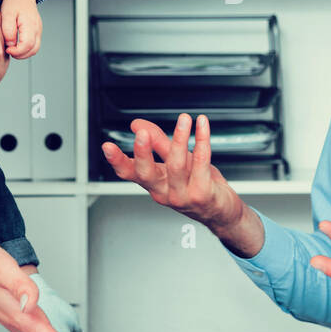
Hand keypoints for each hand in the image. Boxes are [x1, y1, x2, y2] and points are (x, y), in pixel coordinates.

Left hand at [0, 0, 41, 58]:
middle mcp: (37, 29)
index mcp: (30, 24)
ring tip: (12, 49)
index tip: (7, 49)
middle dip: (21, 55)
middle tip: (9, 51)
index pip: (28, 45)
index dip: (17, 51)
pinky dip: (26, 49)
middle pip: (34, 50)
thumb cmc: (14, 2)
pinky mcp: (37, 31)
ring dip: (24, 53)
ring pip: (35, 49)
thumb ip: (8, 30)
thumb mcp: (6, 14)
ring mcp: (38, 30)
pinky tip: (16, 45)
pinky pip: (34, 44)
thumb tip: (11, 44)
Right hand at [100, 114, 243, 232]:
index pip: (129, 173)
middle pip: (148, 174)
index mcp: (154, 183)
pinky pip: (201, 164)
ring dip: (180, 138)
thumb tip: (138, 124)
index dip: (117, 161)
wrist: (223, 212)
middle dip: (143, 153)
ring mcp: (183, 196)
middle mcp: (165, 192)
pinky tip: (202, 127)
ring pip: (177, 166)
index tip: (107, 146)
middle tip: (142, 134)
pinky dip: (202, 141)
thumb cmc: (199, 185)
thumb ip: (157, 142)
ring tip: (184, 119)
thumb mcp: (176, 161)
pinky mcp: (202, 194)